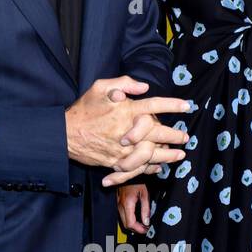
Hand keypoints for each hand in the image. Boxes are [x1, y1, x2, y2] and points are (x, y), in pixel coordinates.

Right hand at [65, 76, 190, 186]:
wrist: (65, 134)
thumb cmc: (84, 109)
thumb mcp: (100, 87)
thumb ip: (123, 83)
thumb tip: (144, 87)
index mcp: (126, 110)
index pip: (154, 105)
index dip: (172, 105)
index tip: (187, 106)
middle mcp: (127, 130)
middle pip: (158, 133)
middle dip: (174, 135)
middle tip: (185, 137)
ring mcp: (122, 148)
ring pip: (152, 154)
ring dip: (168, 155)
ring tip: (179, 155)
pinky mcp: (116, 162)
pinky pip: (137, 168)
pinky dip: (150, 168)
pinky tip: (158, 167)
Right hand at [117, 183, 150, 233]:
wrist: (127, 171)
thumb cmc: (137, 180)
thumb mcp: (145, 194)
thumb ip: (145, 209)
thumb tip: (146, 221)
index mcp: (127, 203)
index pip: (130, 223)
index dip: (138, 229)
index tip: (145, 230)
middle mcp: (120, 205)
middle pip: (125, 224)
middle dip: (135, 229)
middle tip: (144, 229)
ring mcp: (117, 203)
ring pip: (122, 220)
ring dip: (132, 225)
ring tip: (141, 224)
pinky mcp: (118, 202)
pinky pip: (121, 214)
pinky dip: (128, 219)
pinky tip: (135, 218)